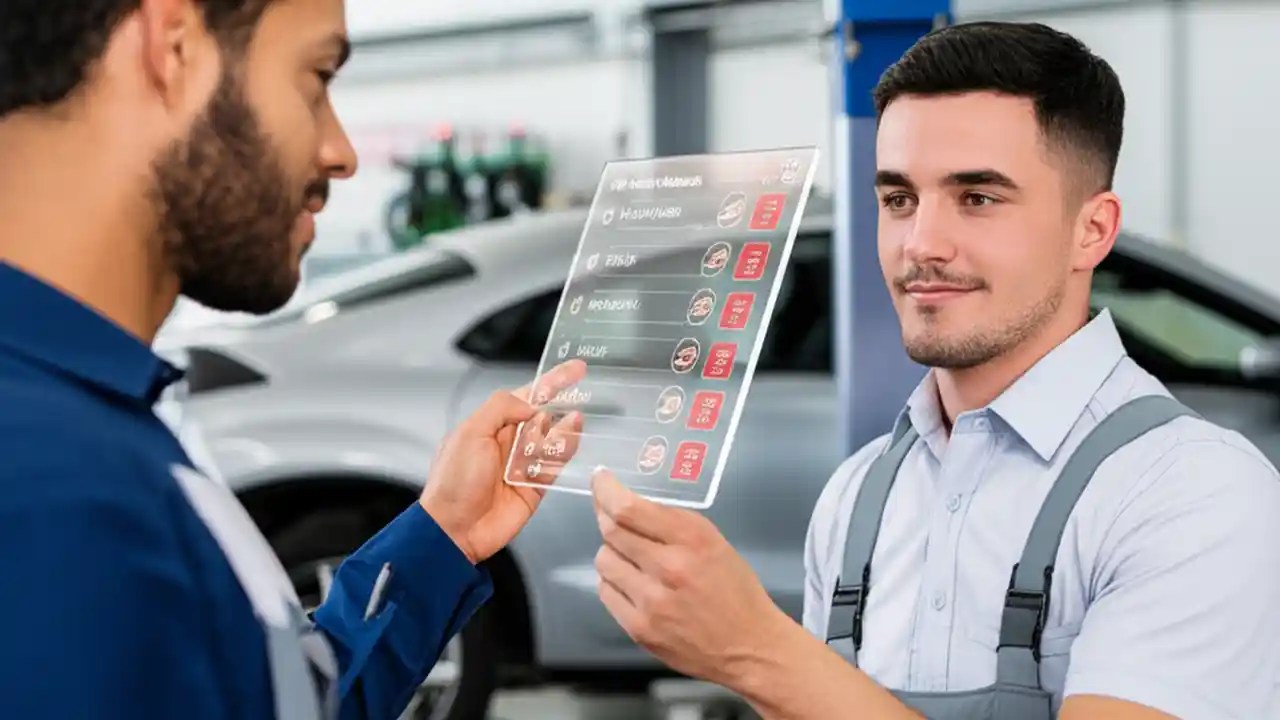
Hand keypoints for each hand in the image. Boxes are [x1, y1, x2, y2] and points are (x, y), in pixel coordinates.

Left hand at [420, 360, 586, 563]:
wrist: (455, 530)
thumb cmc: (452, 483)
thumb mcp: (470, 433)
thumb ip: (501, 409)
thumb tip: (531, 404)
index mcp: (490, 425)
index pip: (526, 396)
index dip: (551, 381)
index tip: (574, 369)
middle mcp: (508, 442)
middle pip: (545, 415)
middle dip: (564, 401)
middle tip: (584, 390)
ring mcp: (523, 464)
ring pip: (553, 438)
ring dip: (566, 427)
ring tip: (576, 418)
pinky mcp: (535, 486)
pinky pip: (556, 464)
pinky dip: (566, 450)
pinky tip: (571, 438)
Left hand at [590, 470, 791, 687]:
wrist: (749, 647)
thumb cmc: (736, 592)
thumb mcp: (714, 543)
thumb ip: (672, 523)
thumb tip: (629, 506)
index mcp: (692, 540)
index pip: (629, 509)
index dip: (606, 491)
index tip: (600, 480)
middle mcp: (669, 568)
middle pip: (611, 531)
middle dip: (605, 517)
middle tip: (608, 514)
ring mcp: (651, 602)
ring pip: (604, 561)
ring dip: (612, 553)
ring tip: (631, 557)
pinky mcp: (639, 629)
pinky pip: (606, 592)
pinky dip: (614, 582)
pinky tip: (632, 584)